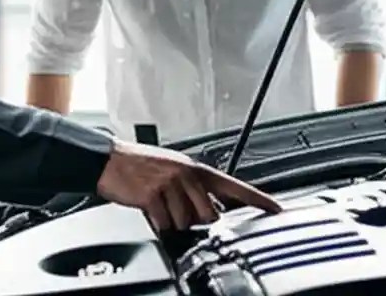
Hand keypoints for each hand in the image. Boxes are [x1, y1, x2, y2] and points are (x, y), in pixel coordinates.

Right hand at [95, 140, 282, 231]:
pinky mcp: (153, 196)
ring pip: (186, 223)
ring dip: (172, 221)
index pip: (235, 186)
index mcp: (196, 169)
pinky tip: (149, 208)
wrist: (110, 161)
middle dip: (196, 219)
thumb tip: (214, 209)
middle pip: (209, 215)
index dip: (257, 200)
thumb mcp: (175, 170)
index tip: (276, 209)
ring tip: (159, 204)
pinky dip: (157, 223)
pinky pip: (165, 224)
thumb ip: (197, 188)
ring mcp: (171, 185)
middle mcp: (188, 175)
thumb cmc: (141, 166)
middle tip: (176, 206)